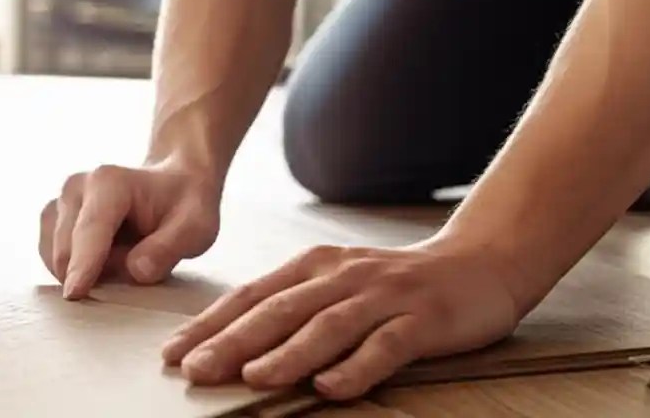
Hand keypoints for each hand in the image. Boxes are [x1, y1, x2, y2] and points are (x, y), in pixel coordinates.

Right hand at [39, 164, 220, 298]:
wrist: (172, 183)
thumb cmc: (183, 205)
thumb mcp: (195, 227)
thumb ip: (168, 248)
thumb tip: (137, 270)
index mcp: (110, 182)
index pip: (91, 229)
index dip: (83, 263)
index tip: (74, 293)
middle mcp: (77, 186)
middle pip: (67, 246)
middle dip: (92, 273)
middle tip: (133, 267)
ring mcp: (61, 201)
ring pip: (53, 253)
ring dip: (80, 272)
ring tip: (120, 261)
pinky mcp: (54, 217)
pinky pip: (50, 255)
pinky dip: (71, 269)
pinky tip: (101, 264)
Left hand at [160, 241, 519, 400]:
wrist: (477, 263)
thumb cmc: (396, 284)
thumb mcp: (338, 285)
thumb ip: (294, 308)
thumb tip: (235, 346)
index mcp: (313, 267)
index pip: (251, 296)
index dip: (210, 325)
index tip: (172, 353)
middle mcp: (342, 276)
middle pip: (279, 310)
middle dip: (232, 341)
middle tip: (195, 369)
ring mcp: (383, 295)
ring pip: (327, 326)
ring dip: (288, 354)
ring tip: (253, 377)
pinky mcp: (422, 319)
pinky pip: (386, 345)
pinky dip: (357, 366)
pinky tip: (332, 387)